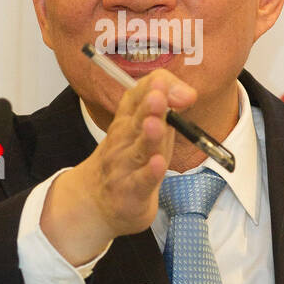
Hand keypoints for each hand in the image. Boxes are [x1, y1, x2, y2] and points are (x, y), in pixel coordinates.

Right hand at [40, 69, 195, 264]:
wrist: (95, 202)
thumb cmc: (129, 160)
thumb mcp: (147, 130)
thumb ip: (167, 109)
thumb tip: (188, 93)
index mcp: (127, 121)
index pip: (135, 97)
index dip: (149, 88)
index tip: (162, 82)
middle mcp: (122, 141)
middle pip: (135, 122)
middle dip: (148, 108)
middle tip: (157, 96)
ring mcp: (124, 167)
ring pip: (138, 150)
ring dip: (148, 137)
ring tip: (156, 124)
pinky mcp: (130, 193)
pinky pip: (141, 182)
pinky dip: (149, 173)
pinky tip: (158, 163)